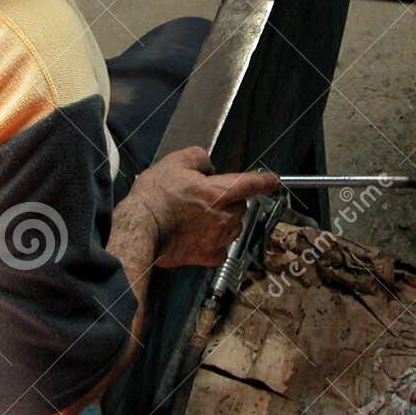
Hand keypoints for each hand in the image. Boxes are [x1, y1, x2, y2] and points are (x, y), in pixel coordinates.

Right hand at [125, 146, 280, 268]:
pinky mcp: (208, 256)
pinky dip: (214, 242)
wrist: (142, 228)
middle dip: (229, 201)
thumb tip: (207, 165)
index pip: (251, 183)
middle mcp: (225, 216)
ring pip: (232, 227)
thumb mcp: (176, 162)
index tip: (273, 181)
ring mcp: (218, 238)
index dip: (265, 181)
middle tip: (205, 198)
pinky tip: (199, 236)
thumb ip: (199, 158)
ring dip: (223, 221)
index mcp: (220, 192)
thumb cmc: (156, 197)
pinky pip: (221, 248)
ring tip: (198, 217)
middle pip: (240, 206)